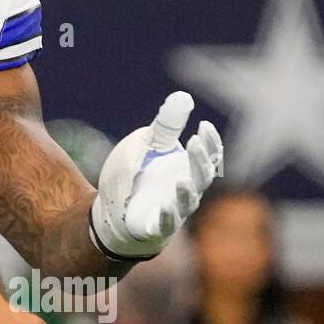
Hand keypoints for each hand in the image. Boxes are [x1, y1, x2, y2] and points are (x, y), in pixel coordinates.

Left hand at [91, 91, 222, 260]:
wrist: (113, 212)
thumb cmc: (136, 176)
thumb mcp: (146, 146)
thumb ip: (165, 127)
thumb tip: (183, 97)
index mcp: (186, 168)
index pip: (209, 155)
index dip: (210, 141)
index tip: (204, 124)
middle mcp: (185, 189)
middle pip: (201, 176)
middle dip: (199, 160)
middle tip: (193, 142)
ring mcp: (172, 210)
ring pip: (187, 202)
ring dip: (186, 193)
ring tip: (182, 180)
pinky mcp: (155, 226)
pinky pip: (165, 223)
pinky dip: (167, 216)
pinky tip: (164, 206)